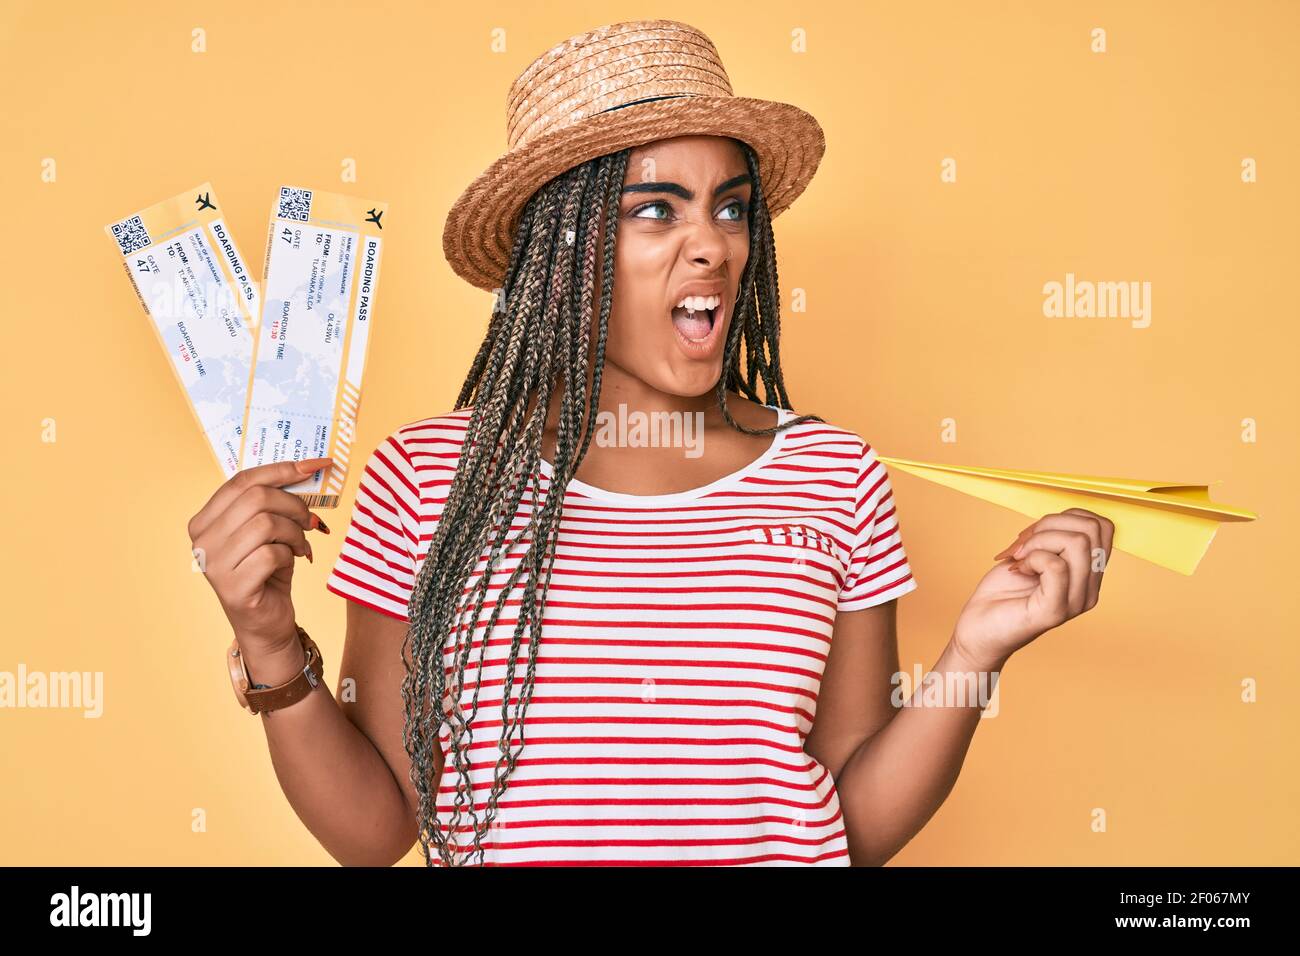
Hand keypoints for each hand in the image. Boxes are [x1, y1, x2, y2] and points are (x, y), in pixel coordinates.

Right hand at [187, 457, 332, 653]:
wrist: (266, 622)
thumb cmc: (268, 571)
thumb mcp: (269, 531)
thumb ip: (274, 502)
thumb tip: (308, 468)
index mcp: (205, 520)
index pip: (243, 480)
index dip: (283, 469)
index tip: (317, 464)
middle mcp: (202, 540)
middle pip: (256, 498)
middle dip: (293, 504)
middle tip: (310, 520)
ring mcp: (213, 564)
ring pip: (266, 523)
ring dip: (295, 532)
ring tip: (301, 544)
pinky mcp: (233, 587)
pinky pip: (271, 553)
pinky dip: (290, 554)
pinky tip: (292, 562)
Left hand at [951, 508, 1114, 669]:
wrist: (979, 629)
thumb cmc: (1003, 591)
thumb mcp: (1033, 554)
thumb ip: (1053, 537)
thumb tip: (1061, 516)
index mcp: (1089, 575)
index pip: (1102, 527)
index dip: (1067, 516)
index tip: (1037, 531)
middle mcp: (1089, 590)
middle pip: (1091, 530)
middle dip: (1050, 524)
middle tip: (1023, 544)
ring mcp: (1074, 602)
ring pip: (1077, 543)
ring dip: (1038, 540)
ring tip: (1020, 557)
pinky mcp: (1054, 611)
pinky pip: (1055, 565)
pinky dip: (1031, 557)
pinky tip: (1018, 570)